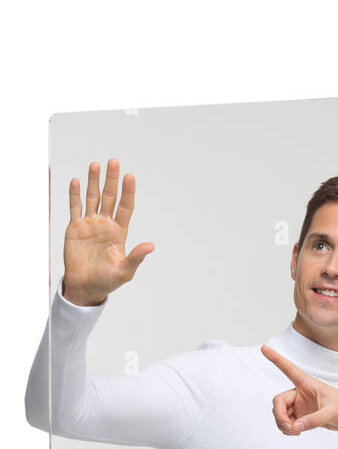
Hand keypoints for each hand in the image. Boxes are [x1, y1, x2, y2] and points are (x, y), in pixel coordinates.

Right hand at [62, 159, 153, 304]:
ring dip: (94, 182)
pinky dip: (74, 194)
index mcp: (119, 232)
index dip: (127, 192)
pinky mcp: (74, 228)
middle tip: (114, 162)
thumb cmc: (107, 281)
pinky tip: (75, 181)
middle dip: (111, 180)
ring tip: (96, 165)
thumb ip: (136, 257)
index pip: (125, 207)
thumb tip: (151, 246)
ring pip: (92, 198)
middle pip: (109, 197)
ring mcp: (90, 224)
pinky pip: (75, 208)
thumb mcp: (125, 271)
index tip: (129, 176)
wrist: (85, 287)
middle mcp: (105, 224)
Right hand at [260, 344, 337, 433]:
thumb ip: (314, 420)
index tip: (264, 348)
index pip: (289, 369)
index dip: (276, 359)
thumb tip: (296, 427)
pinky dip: (288, 429)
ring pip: (281, 414)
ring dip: (283, 424)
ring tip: (294, 432)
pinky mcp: (302, 416)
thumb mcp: (332, 413)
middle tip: (289, 428)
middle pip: (278, 401)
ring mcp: (300, 405)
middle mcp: (301, 393)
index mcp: (308, 383)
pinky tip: (297, 432)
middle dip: (280, 416)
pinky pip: (287, 422)